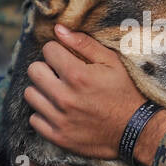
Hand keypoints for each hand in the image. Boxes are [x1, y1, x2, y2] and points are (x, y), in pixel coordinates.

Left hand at [25, 25, 146, 159]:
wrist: (136, 130)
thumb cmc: (125, 92)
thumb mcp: (112, 62)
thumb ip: (84, 44)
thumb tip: (58, 29)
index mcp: (78, 76)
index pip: (48, 50)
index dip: (58, 51)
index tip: (66, 58)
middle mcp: (65, 98)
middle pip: (34, 71)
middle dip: (46, 68)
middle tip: (59, 74)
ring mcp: (60, 119)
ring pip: (30, 94)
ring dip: (42, 90)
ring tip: (58, 92)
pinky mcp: (58, 137)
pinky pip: (34, 119)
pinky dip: (44, 113)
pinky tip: (59, 110)